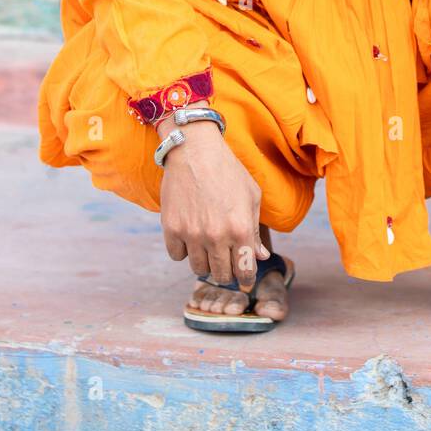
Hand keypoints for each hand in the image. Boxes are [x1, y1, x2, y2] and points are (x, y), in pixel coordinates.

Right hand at [160, 119, 268, 293]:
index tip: (245, 281)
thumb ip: (255, 230)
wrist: (194, 150)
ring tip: (208, 247)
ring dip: (205, 262)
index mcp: (240, 228)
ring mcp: (192, 234)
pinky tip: (190, 236)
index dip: (246, 279)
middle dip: (226, 273)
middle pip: (221, 275)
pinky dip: (183, 251)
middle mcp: (216, 236)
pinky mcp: (171, 229)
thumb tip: (260, 257)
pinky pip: (177, 256)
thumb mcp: (251, 196)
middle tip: (226, 263)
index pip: (245, 271)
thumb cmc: (228, 171)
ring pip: (198, 268)